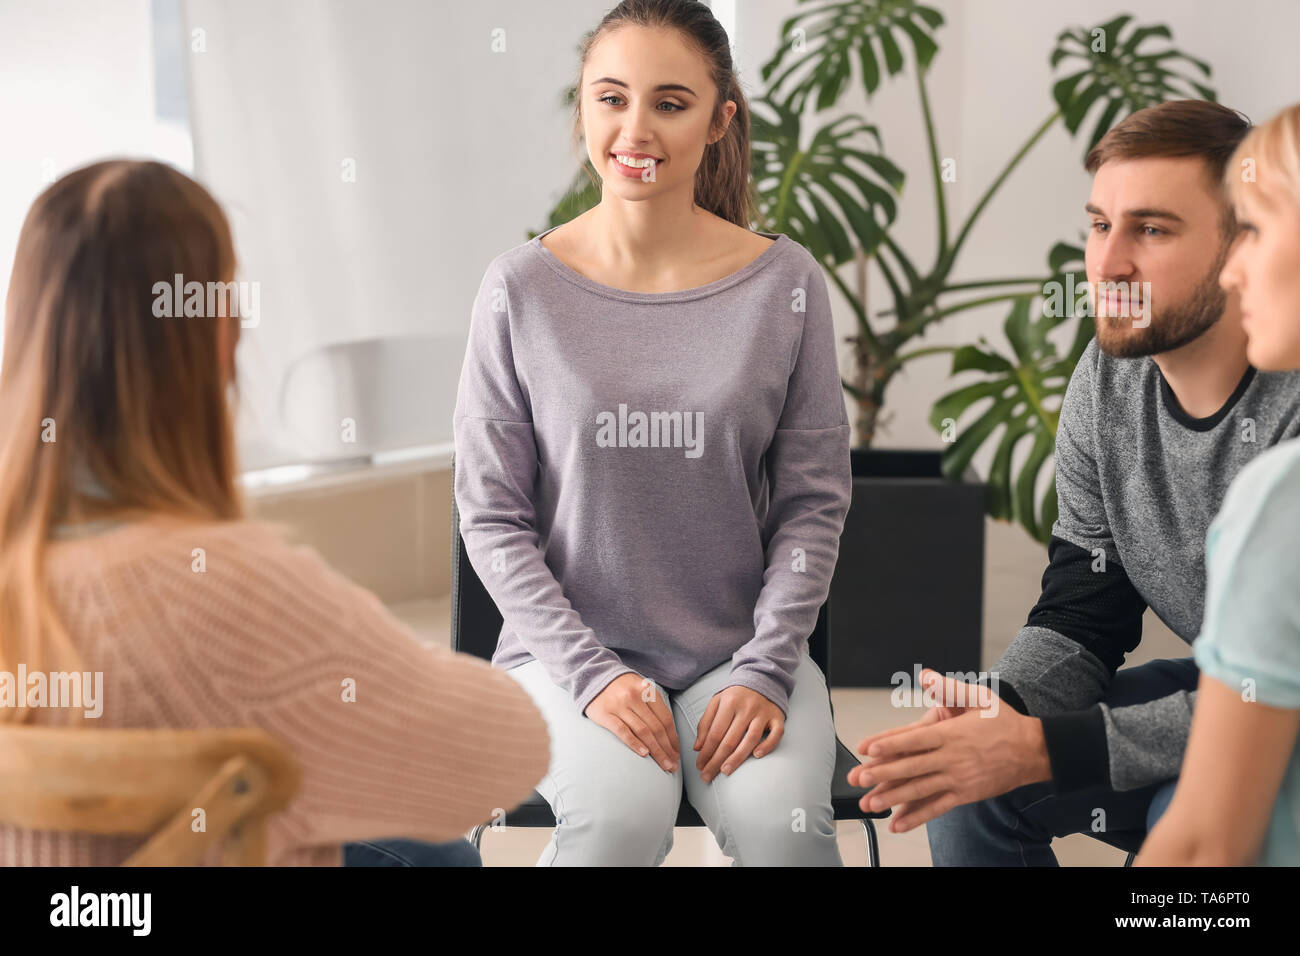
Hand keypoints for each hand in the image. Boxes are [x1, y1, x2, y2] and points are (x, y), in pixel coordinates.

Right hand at [585, 673, 680, 771]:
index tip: (677, 753)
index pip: (665, 718)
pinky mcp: (605, 714)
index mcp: (647, 691)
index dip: (673, 738)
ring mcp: (619, 705)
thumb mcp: (641, 688)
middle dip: (667, 749)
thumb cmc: (621, 687)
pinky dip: (634, 743)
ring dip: (656, 751)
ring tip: (664, 765)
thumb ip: (654, 706)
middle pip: (656, 727)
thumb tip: (670, 734)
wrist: (593, 677)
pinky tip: (644, 754)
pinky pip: (622, 731)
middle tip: (673, 765)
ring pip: (643, 731)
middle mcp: (635, 697)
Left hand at [694, 685, 783, 782]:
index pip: (715, 732)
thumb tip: (697, 748)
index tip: (700, 766)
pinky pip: (776, 734)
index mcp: (729, 703)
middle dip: (716, 760)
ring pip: (751, 738)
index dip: (706, 752)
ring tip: (725, 771)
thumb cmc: (736, 696)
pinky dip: (767, 745)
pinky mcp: (777, 717)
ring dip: (737, 757)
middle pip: (730, 739)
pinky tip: (757, 756)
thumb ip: (705, 723)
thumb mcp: (717, 702)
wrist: (761, 678)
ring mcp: (763, 713)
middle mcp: (747, 708)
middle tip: (707, 776)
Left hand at [849, 669, 1050, 831]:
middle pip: (912, 767)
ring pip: (920, 790)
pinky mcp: (964, 795)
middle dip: (882, 773)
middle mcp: (952, 758)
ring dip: (893, 798)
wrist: (1033, 751)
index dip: (890, 745)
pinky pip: (937, 808)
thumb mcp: (980, 697)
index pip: (915, 740)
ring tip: (870, 804)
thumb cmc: (1004, 722)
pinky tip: (898, 824)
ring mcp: (958, 779)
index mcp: (952, 733)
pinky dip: (916, 817)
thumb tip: (927, 676)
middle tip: (858, 778)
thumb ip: (950, 688)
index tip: (868, 749)